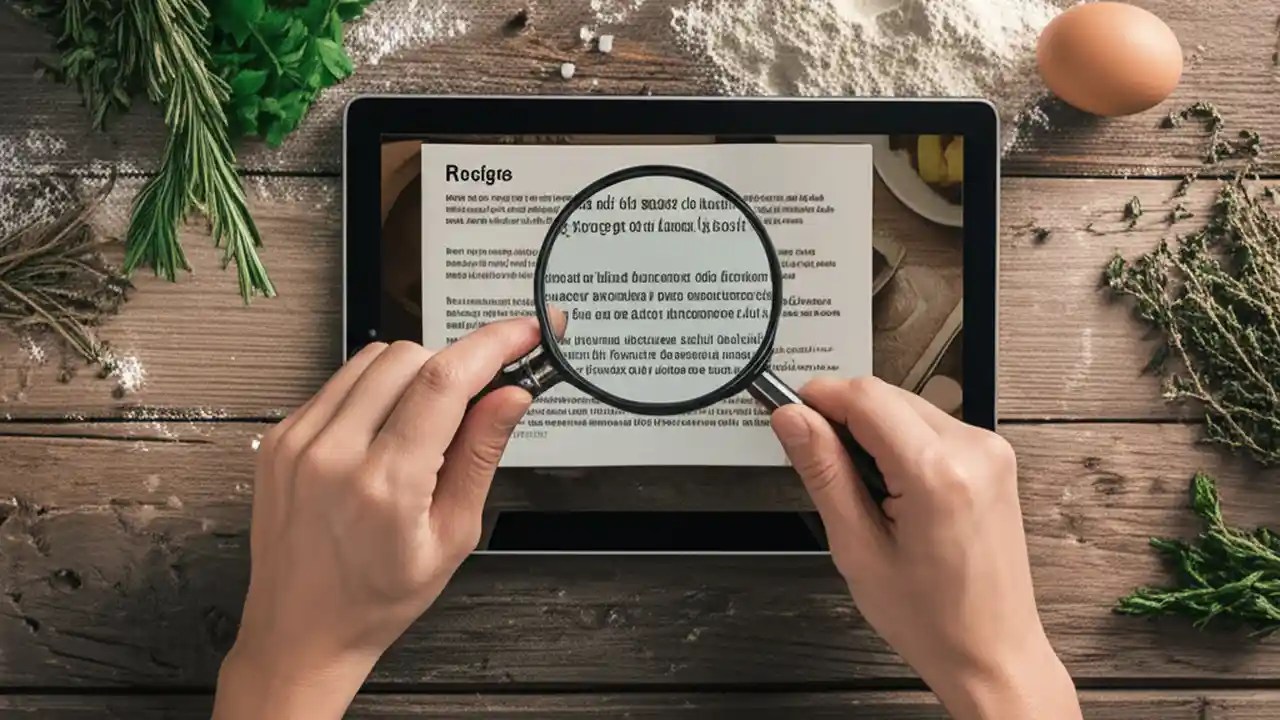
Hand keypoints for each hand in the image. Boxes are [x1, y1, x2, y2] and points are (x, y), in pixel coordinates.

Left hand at [213, 318, 545, 719]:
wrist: (301, 630)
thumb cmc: (378, 597)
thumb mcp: (453, 536)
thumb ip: (481, 454)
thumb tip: (512, 394)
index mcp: (385, 485)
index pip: (445, 382)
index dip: (494, 344)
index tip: (526, 331)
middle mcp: (333, 454)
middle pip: (411, 357)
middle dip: (455, 366)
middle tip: (475, 403)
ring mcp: (298, 441)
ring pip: (373, 359)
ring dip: (414, 375)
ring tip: (424, 428)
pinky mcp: (280, 437)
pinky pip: (339, 382)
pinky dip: (374, 392)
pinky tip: (384, 433)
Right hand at [771, 377, 1081, 719]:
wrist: (992, 653)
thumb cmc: (932, 618)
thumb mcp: (857, 547)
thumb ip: (824, 472)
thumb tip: (792, 419)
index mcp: (938, 473)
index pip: (865, 397)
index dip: (818, 397)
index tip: (788, 412)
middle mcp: (974, 450)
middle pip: (886, 396)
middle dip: (842, 415)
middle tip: (813, 457)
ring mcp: (990, 452)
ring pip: (907, 406)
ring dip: (871, 429)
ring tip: (858, 487)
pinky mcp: (994, 459)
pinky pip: (931, 426)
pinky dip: (899, 441)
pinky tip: (890, 486)